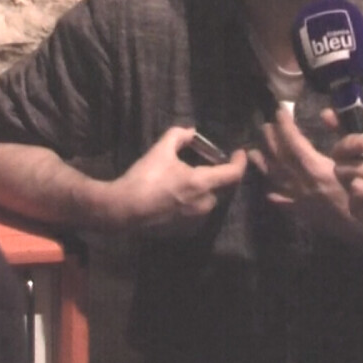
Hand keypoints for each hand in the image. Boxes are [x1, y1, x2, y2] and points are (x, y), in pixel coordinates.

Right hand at [111, 126, 246, 231]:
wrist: (122, 209)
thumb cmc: (144, 178)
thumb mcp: (160, 150)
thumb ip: (179, 135)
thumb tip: (192, 132)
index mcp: (202, 183)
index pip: (233, 174)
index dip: (240, 162)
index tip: (239, 153)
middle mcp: (204, 204)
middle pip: (221, 188)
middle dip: (217, 176)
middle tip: (205, 165)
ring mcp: (196, 220)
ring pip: (208, 201)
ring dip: (204, 190)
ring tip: (188, 181)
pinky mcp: (185, 230)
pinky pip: (197, 213)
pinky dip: (193, 203)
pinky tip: (177, 197)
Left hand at [250, 108, 362, 246]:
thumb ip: (356, 137)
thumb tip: (356, 112)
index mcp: (319, 171)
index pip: (295, 144)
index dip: (286, 127)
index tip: (279, 112)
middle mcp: (307, 186)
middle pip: (282, 161)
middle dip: (272, 142)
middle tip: (265, 127)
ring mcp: (306, 203)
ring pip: (279, 181)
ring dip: (266, 166)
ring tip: (254, 154)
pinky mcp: (310, 217)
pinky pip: (288, 205)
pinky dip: (278, 198)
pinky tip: (270, 195)